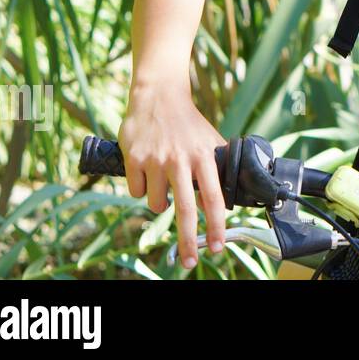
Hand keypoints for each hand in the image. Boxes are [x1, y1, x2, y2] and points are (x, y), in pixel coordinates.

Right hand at [118, 89, 228, 270]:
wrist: (158, 97)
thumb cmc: (187, 124)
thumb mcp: (209, 141)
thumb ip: (218, 167)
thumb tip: (225, 199)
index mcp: (204, 156)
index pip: (215, 198)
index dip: (217, 225)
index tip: (218, 246)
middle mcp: (181, 160)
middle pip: (186, 211)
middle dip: (188, 241)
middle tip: (188, 262)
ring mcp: (156, 160)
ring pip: (157, 205)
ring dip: (160, 203)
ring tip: (164, 181)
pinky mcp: (133, 159)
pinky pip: (137, 192)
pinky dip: (142, 188)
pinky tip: (146, 170)